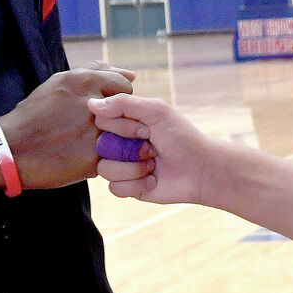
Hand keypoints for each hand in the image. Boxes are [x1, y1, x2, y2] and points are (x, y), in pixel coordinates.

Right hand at [0, 67, 135, 189]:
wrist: (10, 150)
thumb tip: (133, 75)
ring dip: (115, 139)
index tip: (103, 108)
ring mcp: (95, 132)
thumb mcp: (61, 84)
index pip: (124, 86)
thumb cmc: (35, 115)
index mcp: (83, 81)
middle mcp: (92, 104)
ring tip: (91, 142)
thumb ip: (99, 73)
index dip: (116, 98)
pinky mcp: (94, 159)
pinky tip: (84, 156)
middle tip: (96, 127)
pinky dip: (104, 158)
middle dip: (118, 119)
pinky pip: (114, 156)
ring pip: (125, 135)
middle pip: (127, 111)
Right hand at [90, 93, 219, 203]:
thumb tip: (90, 104)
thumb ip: (124, 104)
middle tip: (153, 147)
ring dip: (134, 168)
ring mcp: (122, 165)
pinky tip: (153, 179)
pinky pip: (115, 188)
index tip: (146, 129)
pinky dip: (137, 184)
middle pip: (100, 146)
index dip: (123, 127)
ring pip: (105, 169)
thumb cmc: (181, 137)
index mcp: (124, 122)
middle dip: (130, 149)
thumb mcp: (156, 111)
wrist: (201, 170)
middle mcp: (119, 143)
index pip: (101, 122)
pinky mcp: (127, 187)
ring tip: (153, 165)